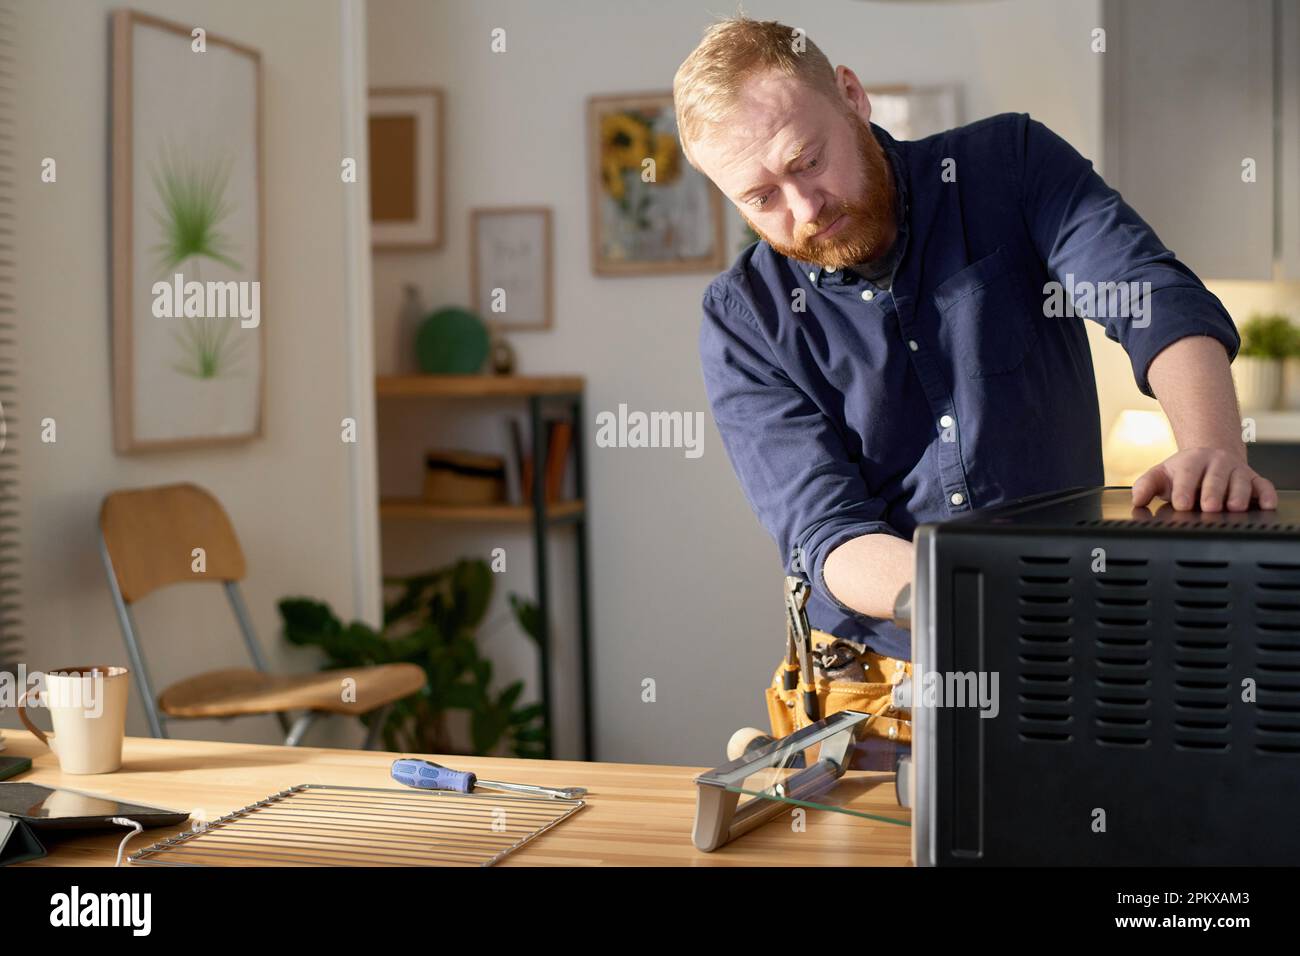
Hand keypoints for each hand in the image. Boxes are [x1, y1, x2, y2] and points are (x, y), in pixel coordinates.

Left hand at [1131, 447, 1277, 511]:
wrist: (1209, 456)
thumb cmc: (1183, 472)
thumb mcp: (1161, 475)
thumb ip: (1146, 485)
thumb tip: (1136, 499)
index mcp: (1192, 461)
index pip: (1188, 474)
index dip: (1185, 489)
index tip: (1181, 504)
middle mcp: (1217, 463)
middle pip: (1216, 478)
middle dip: (1213, 492)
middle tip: (1209, 507)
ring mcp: (1237, 471)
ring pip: (1241, 481)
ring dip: (1239, 494)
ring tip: (1235, 507)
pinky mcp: (1255, 479)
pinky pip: (1264, 486)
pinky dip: (1267, 495)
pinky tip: (1266, 505)